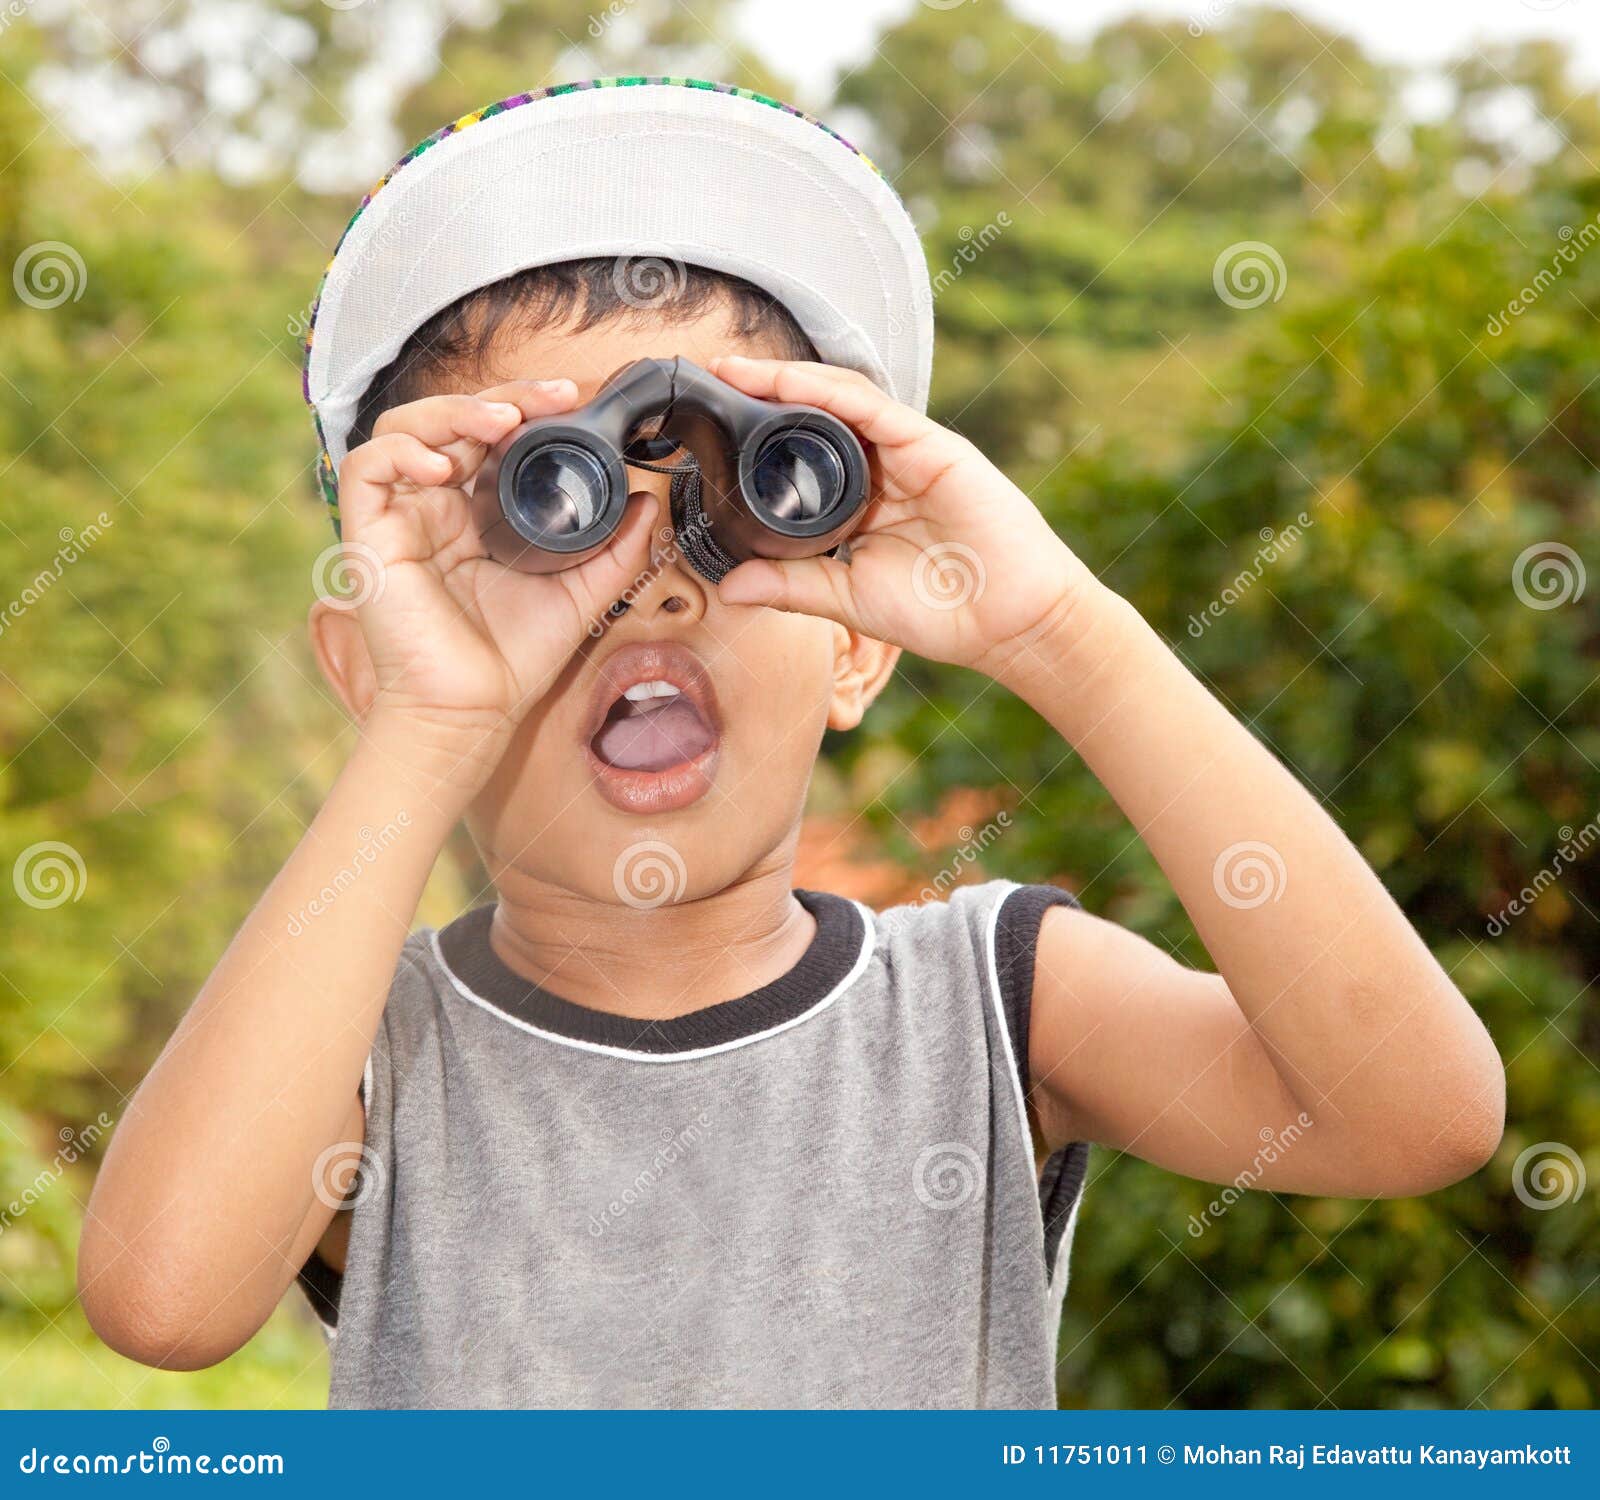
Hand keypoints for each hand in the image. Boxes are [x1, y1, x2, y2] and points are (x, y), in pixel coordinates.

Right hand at [333, 379, 655, 764]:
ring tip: (501, 422)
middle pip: (453, 420)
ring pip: (407, 428)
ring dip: (453, 412)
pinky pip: (366, 467)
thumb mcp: (582, 595)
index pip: (492, 437)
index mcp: (477, 512)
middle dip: (502, 398)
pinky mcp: (368, 535)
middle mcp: (436, 506)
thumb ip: (617, 550)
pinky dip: (403, 452)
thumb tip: (648, 503)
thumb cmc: (512, 660)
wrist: (472, 712)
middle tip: (553, 398)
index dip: (526, 407)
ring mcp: (401, 516)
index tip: (572, 401)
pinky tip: (444, 467)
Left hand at [707, 357, 1096, 682]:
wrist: (1009, 625)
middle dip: (765, 390)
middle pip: (818, 413)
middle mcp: (884, 467)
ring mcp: (909, 453)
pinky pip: (874, 409)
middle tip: (714, 375)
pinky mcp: (934, 448)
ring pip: (841, 399)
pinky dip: (829, 392)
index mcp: (862, 499)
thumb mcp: (846, 598)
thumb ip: (791, 585)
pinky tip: (789, 382)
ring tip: (738, 371)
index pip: (803, 449)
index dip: (759, 430)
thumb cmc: (939, 612)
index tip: (710, 422)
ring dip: (788, 380)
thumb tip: (731, 586)